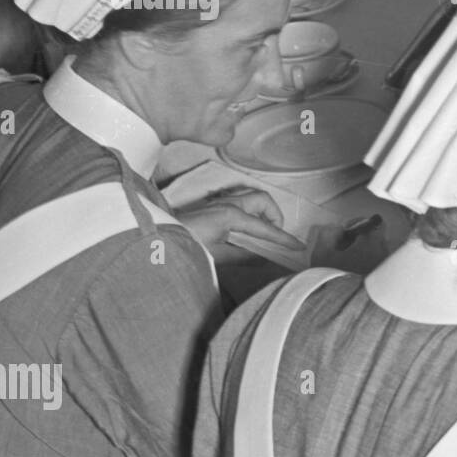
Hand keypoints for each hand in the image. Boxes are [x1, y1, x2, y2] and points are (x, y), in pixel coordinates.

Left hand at [175, 188, 305, 265]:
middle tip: (274, 237)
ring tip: (262, 232)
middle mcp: (228, 203)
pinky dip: (250, 211)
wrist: (157, 241)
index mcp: (231, 215)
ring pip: (252, 197)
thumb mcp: (216, 256)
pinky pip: (241, 201)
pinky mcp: (213, 205)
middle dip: (274, 216)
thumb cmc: (186, 246)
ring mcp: (219, 202)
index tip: (299, 247)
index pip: (265, 228)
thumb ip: (244, 257)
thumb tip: (266, 260)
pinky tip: (245, 229)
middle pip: (263, 199)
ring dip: (262, 211)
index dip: (284, 239)